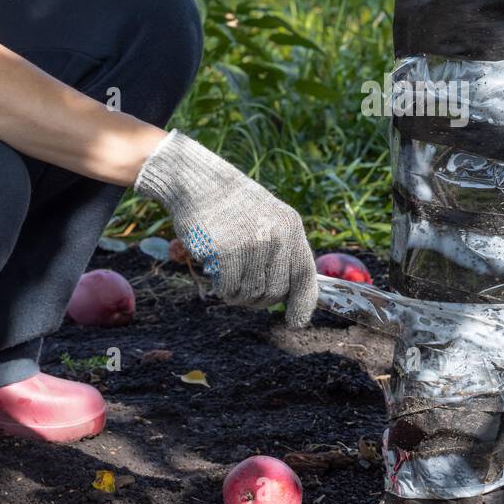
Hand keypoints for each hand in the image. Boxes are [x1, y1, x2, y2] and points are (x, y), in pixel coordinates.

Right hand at [135, 132, 316, 325]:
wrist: (198, 181)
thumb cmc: (231, 206)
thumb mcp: (268, 219)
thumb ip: (281, 252)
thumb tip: (287, 296)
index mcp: (291, 227)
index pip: (305, 275)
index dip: (302, 304)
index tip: (295, 322)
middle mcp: (277, 236)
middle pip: (276, 291)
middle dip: (259, 299)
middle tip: (242, 291)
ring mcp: (252, 243)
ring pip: (251, 293)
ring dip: (236, 293)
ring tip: (226, 274)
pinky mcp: (227, 250)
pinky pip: (228, 288)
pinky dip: (220, 287)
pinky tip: (214, 269)